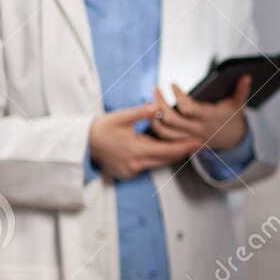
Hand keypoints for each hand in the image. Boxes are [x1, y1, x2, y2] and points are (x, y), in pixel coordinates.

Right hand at [88, 102, 203, 180]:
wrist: (81, 143)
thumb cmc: (101, 127)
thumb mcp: (120, 117)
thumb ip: (140, 112)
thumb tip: (157, 106)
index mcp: (135, 149)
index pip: (167, 150)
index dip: (184, 146)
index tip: (198, 142)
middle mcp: (135, 164)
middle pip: (165, 159)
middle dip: (182, 151)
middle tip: (198, 143)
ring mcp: (130, 171)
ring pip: (157, 164)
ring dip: (170, 156)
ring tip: (186, 147)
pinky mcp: (127, 174)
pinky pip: (147, 167)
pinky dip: (156, 159)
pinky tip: (165, 152)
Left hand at [147, 76, 251, 152]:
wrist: (232, 139)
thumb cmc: (232, 116)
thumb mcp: (238, 103)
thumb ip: (241, 90)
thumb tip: (246, 76)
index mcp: (210, 118)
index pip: (189, 109)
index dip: (178, 96)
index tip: (172, 84)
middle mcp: (198, 130)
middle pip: (171, 119)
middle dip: (160, 103)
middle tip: (155, 89)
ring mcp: (190, 138)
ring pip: (165, 131)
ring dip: (154, 116)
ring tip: (151, 102)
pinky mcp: (185, 143)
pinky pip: (166, 139)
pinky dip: (157, 128)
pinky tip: (153, 115)